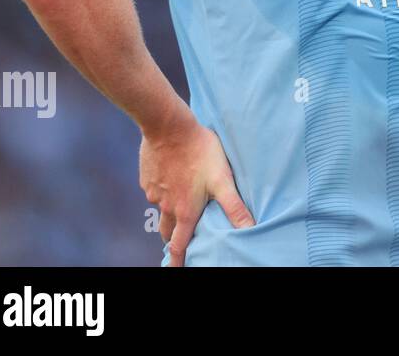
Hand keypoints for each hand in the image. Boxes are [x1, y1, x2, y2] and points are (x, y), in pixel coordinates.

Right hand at [140, 119, 254, 265]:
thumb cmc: (200, 152)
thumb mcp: (223, 179)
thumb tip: (250, 228)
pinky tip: (173, 179)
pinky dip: (164, 192)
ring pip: (161, 210)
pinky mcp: (147, 178)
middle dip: (174, 239)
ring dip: (169, 214)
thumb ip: (235, 206)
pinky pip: (155, 191)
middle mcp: (166, 206)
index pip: (179, 246)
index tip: (176, 270)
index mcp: (184, 211)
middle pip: (168, 231)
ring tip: (180, 209)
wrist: (169, 127)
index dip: (178, 261)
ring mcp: (154, 192)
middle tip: (181, 241)